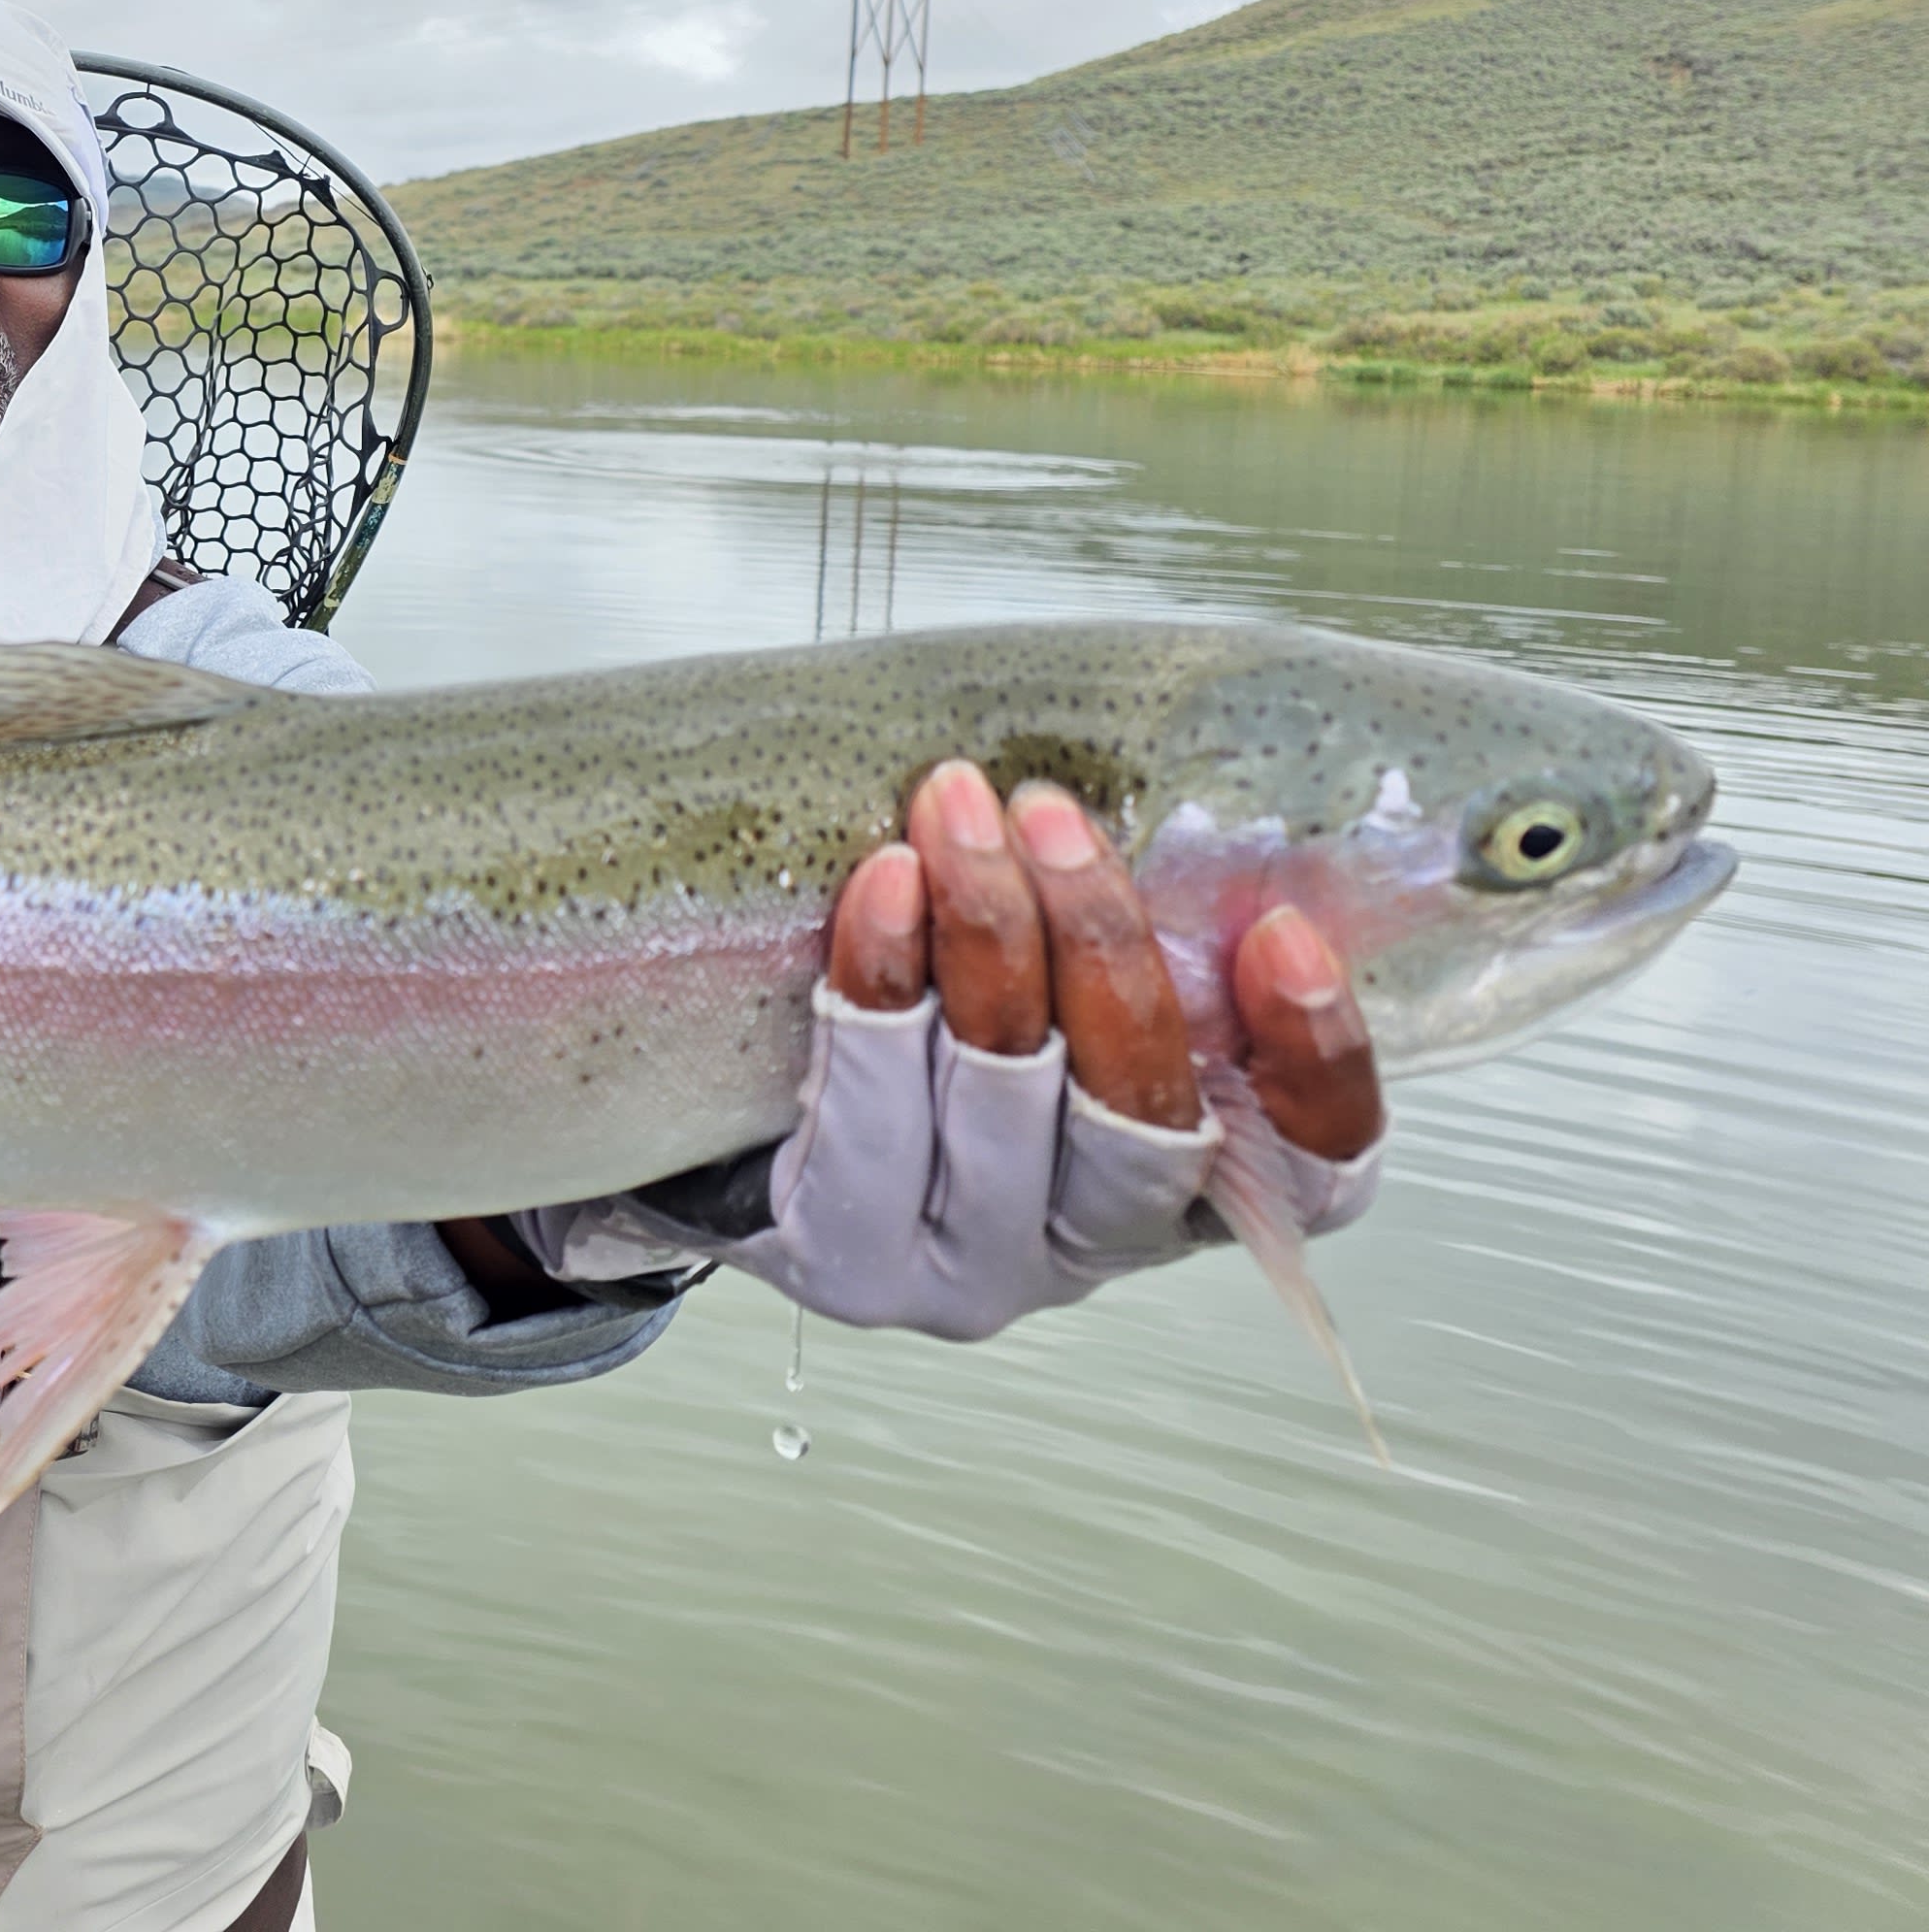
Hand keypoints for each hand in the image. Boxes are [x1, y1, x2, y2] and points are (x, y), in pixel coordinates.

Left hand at [524, 761, 1385, 1334]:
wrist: (739, 1134)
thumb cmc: (931, 1040)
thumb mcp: (1056, 990)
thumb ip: (1114, 936)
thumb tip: (1137, 793)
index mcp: (1191, 1189)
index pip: (1317, 1171)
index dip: (1318, 1065)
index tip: (1282, 931)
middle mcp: (1094, 1245)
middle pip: (1137, 1118)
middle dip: (1103, 951)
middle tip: (1053, 813)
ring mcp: (972, 1266)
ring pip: (1004, 1099)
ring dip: (988, 936)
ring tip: (956, 810)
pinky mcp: (849, 1256)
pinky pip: (873, 1109)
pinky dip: (883, 981)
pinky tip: (885, 885)